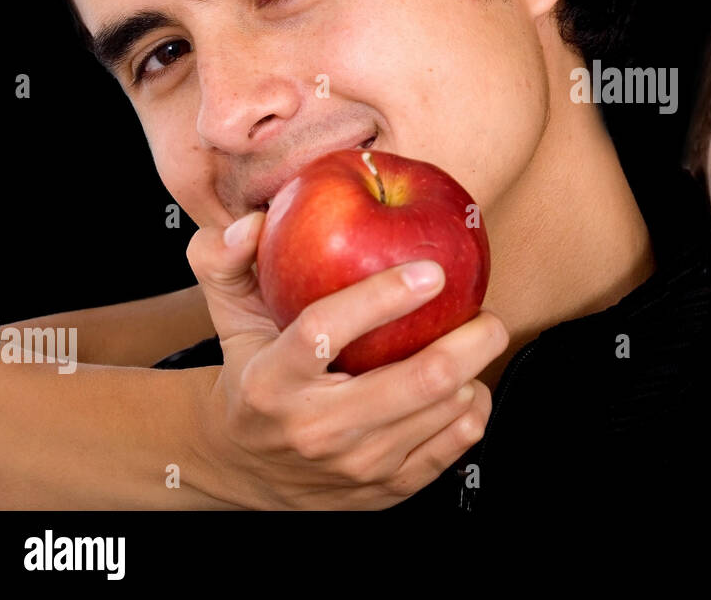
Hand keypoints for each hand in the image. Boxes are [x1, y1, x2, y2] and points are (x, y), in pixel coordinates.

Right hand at [185, 211, 508, 508]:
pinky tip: (466, 381)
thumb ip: (224, 258)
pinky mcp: (388, 488)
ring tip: (473, 340)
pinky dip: (475, 403)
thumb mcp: (228, 315)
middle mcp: (315, 429)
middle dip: (471, 338)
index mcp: (271, 381)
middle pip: (418, 380)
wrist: (246, 467)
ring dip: (475, 367)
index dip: (383, 296)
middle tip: (485, 312)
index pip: (326, 331)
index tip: (432, 270)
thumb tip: (253, 222)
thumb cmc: (250, 371)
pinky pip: (457, 440)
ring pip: (447, 408)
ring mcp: (356, 466)